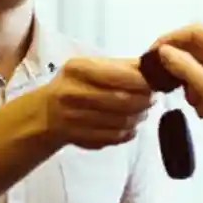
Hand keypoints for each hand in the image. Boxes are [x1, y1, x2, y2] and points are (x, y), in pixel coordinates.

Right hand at [34, 57, 154, 149]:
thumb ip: (123, 66)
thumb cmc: (75, 84)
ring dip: (139, 116)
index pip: (120, 76)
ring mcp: (76, 119)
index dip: (144, 82)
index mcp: (78, 70)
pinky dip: (129, 131)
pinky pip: (116, 136)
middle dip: (144, 100)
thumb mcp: (91, 66)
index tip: (155, 82)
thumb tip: (155, 64)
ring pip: (123, 121)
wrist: (46, 113)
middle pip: (124, 101)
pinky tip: (129, 123)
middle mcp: (74, 94)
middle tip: (152, 97)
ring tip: (141, 110)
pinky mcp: (82, 138)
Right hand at [148, 25, 202, 155]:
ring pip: (202, 64)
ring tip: (191, 102)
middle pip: (196, 47)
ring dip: (191, 81)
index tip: (152, 55)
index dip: (169, 41)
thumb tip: (164, 52)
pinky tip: (202, 109)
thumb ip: (184, 67)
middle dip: (181, 66)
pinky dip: (201, 89)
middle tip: (165, 81)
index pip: (192, 31)